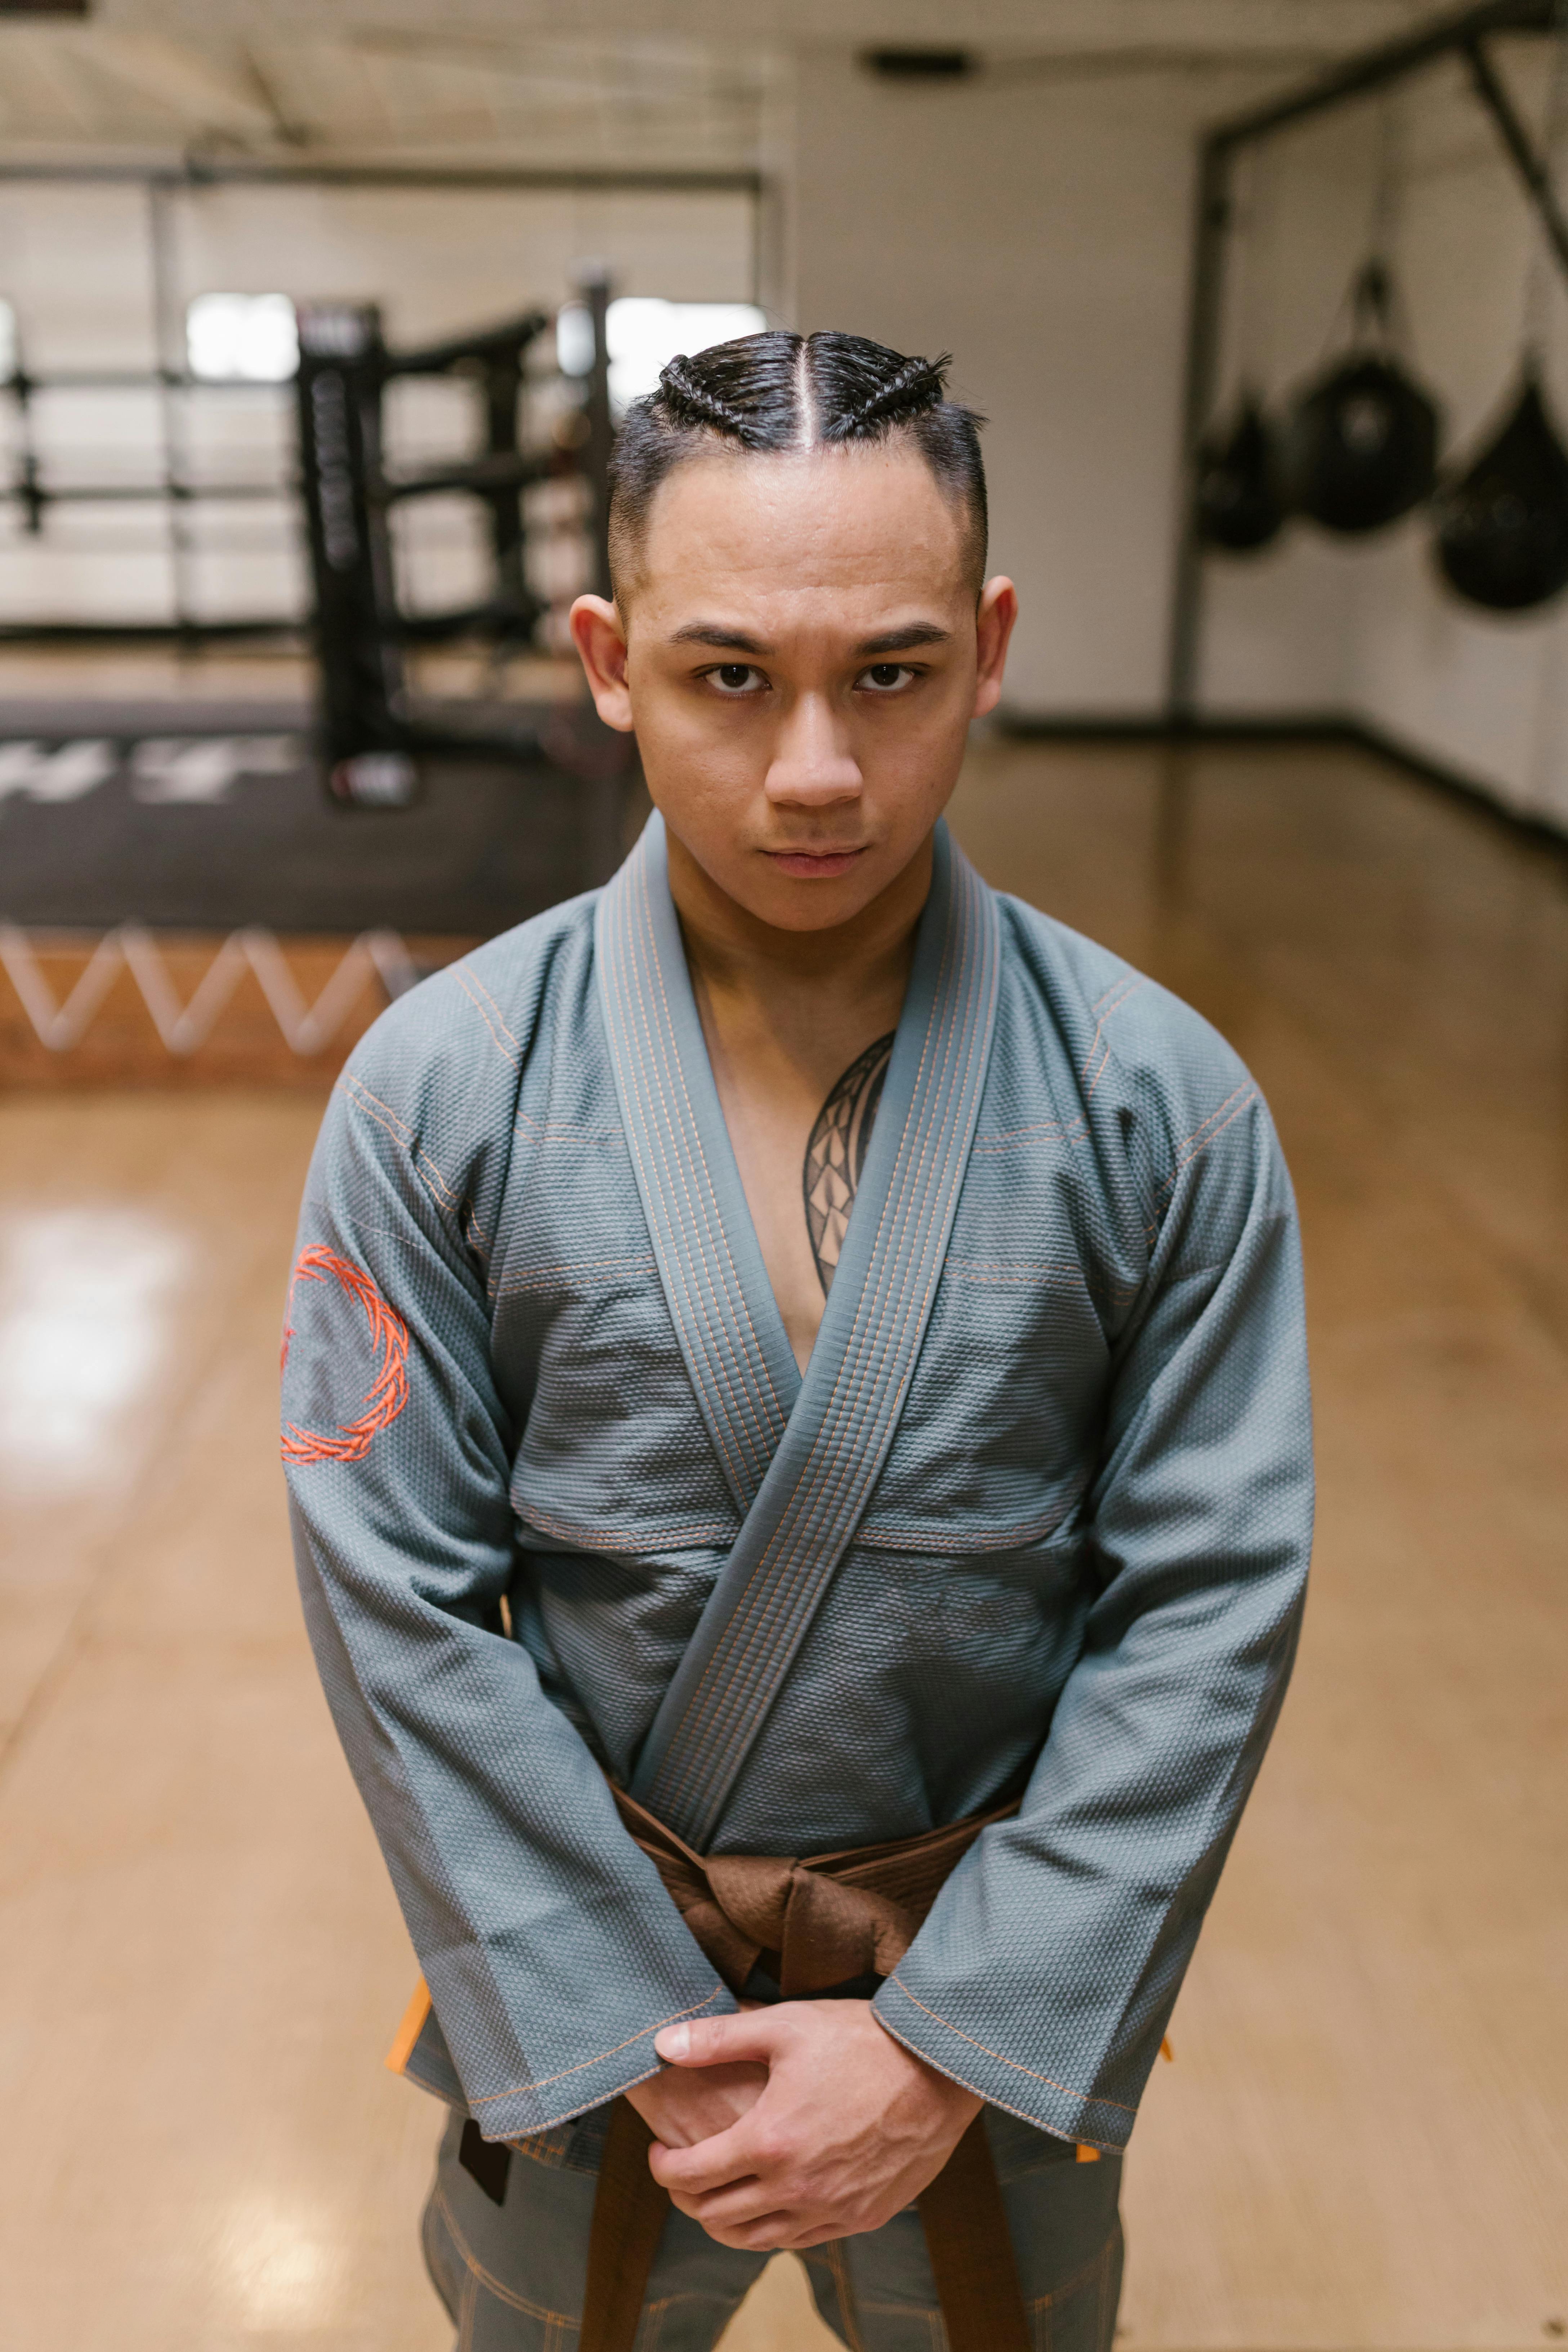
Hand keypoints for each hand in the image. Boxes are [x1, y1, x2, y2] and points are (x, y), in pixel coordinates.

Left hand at [646, 2000, 982, 2249]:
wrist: (937, 2067)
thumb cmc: (860, 2040)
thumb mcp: (784, 2025)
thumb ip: (718, 2039)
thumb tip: (662, 2043)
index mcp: (769, 2141)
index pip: (691, 2175)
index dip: (662, 2167)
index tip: (658, 2150)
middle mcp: (796, 2187)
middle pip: (715, 2216)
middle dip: (686, 2197)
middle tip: (682, 2171)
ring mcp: (831, 2209)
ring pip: (755, 2239)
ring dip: (724, 2221)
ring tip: (719, 2191)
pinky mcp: (862, 2217)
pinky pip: (800, 2240)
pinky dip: (772, 2228)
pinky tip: (771, 2200)